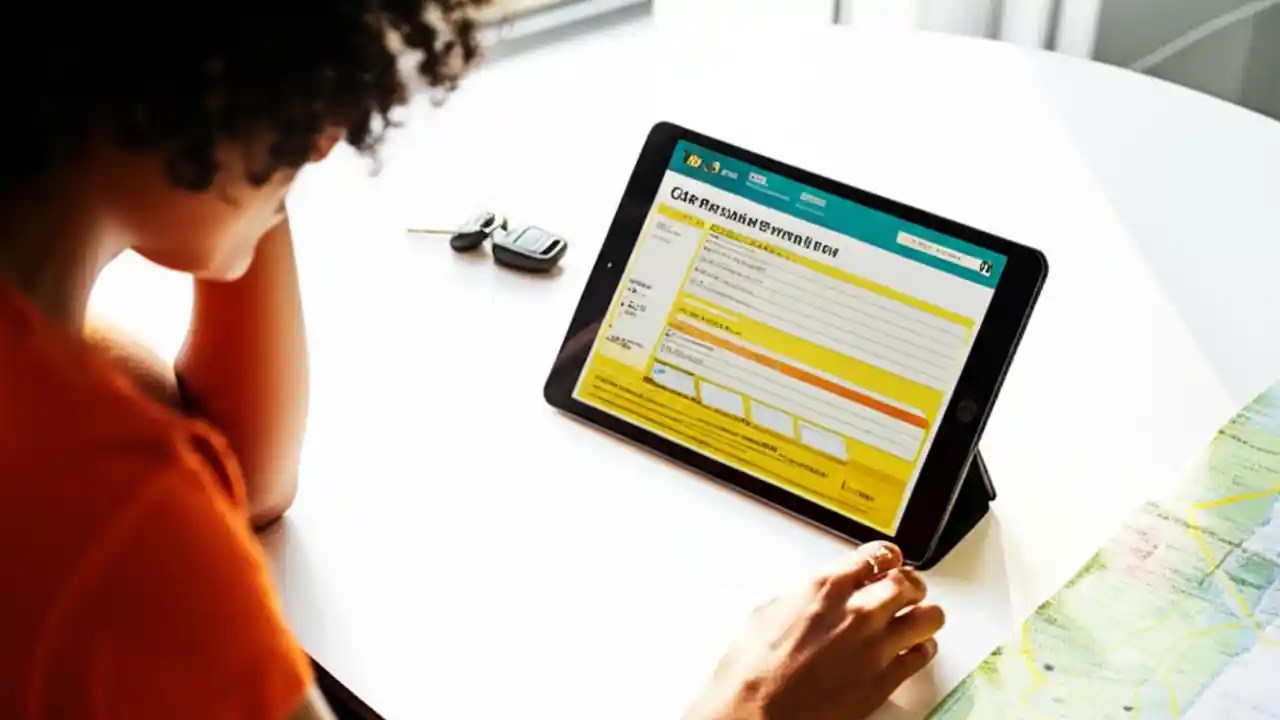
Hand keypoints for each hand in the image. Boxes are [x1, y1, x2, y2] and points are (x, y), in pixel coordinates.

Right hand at [684, 542, 942, 719]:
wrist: (759, 713)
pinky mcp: (886, 678)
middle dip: (909, 584)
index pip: (878, 554)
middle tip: (905, 590)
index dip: (887, 557)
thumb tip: (814, 595)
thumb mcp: (768, 611)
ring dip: (924, 614)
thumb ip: (805, 596)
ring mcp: (877, 645)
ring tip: (916, 618)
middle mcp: (858, 610)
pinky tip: (912, 649)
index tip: (890, 562)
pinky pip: (924, 655)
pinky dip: (923, 649)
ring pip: (929, 616)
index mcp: (827, 586)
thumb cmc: (754, 669)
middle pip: (909, 582)